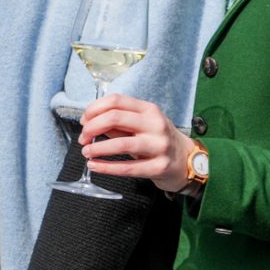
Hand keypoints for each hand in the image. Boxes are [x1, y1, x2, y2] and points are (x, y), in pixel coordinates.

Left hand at [80, 93, 194, 193]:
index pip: (116, 101)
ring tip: (86, 152)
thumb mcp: (142, 125)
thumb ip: (118, 123)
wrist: (186, 161)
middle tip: (83, 138)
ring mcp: (159, 146)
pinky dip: (106, 167)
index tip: (84, 121)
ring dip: (97, 148)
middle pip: (115, 118)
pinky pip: (127, 168)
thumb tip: (90, 123)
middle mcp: (155, 125)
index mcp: (149, 110)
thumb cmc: (157, 140)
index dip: (94, 109)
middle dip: (92, 128)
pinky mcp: (159, 167)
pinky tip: (94, 166)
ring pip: (121, 144)